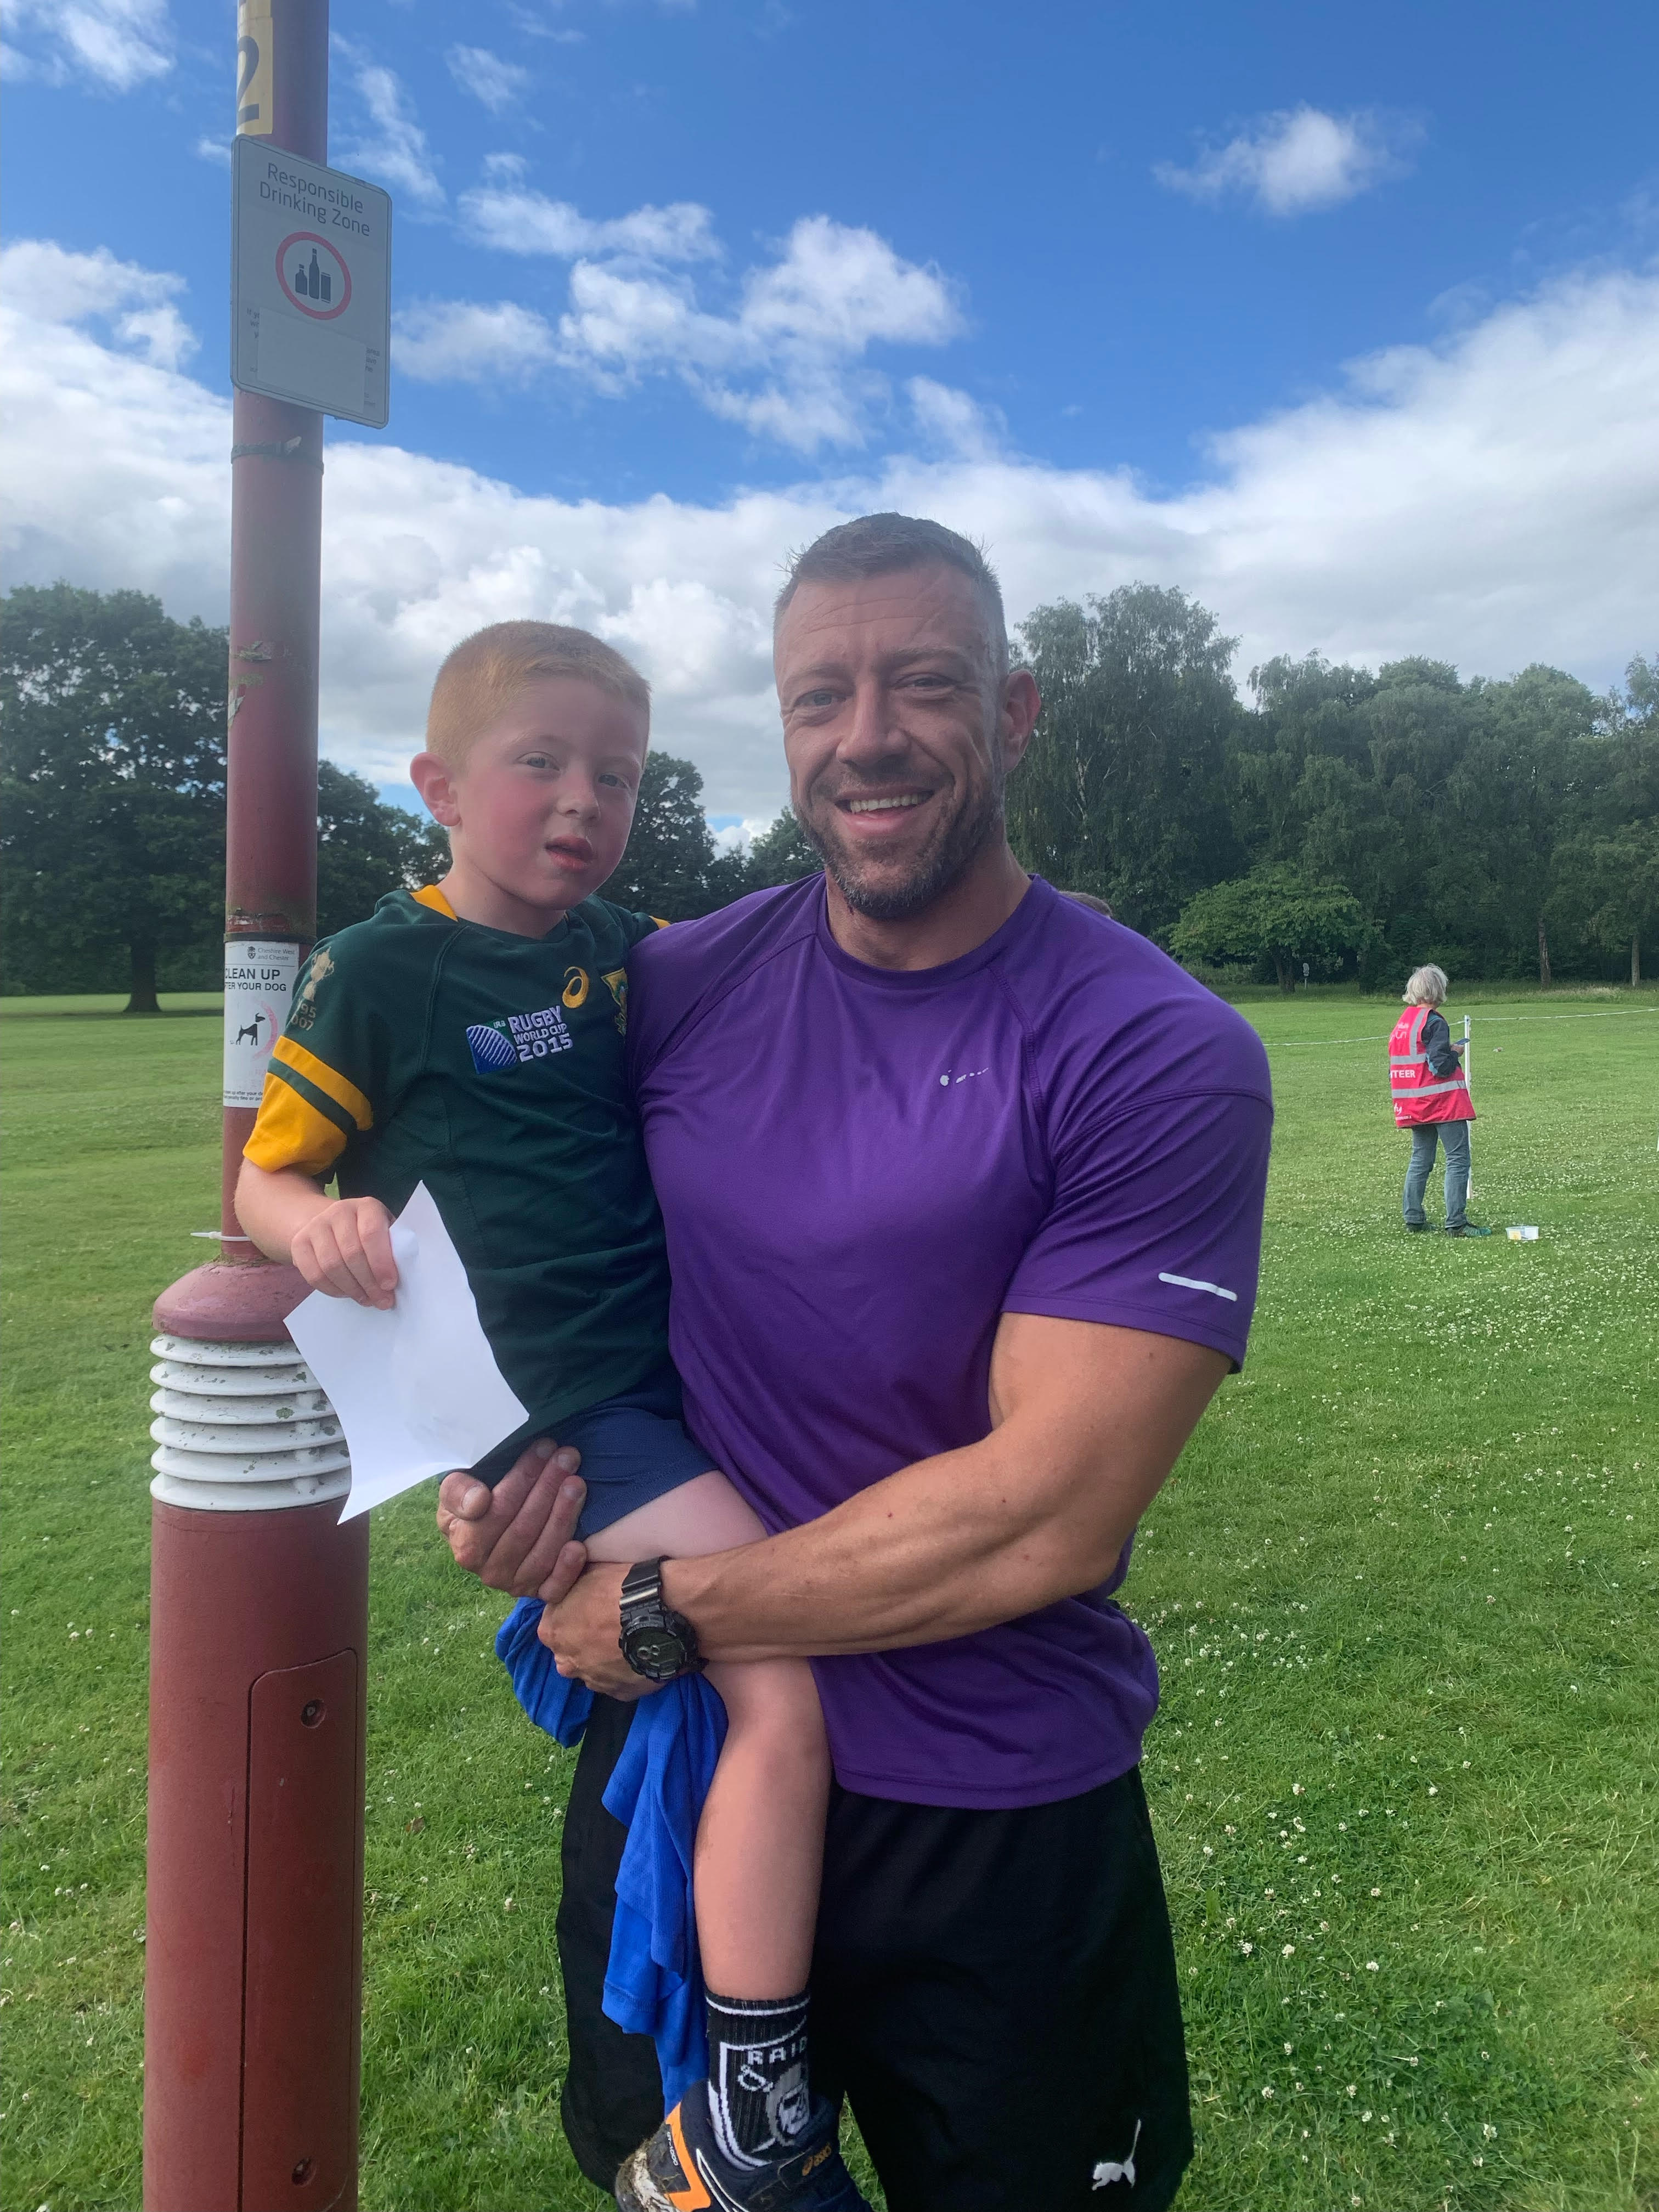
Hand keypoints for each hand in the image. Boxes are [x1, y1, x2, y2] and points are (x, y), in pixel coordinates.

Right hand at [290, 1196, 397, 1307]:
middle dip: (369, 1283)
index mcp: (366, 1207)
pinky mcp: (299, 1243)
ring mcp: (315, 1226)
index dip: (381, 1262)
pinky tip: (347, 1294)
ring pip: (331, 1266)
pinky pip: (313, 1274)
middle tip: (382, 1300)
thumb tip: (402, 1277)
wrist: (330, 1223)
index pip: (371, 1233)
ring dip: (352, 1289)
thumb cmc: (368, 1232)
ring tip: (367, 1299)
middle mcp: (338, 1211)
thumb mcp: (386, 1231)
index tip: (389, 1285)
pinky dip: (332, 1290)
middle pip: (351, 1253)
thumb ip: (393, 1248)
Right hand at [436, 1436, 588, 1600]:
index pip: (498, 1510)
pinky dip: (567, 1568)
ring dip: (563, 1515)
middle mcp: (489, 1572)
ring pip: (542, 1552)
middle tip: (567, 1456)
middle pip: (524, 1528)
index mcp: (466, 1546)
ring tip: (577, 1483)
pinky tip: (580, 1546)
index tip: (543, 1447)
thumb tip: (479, 1501)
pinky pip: (554, 1587)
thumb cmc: (473, 1503)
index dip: (522, 1478)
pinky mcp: (539, 1593)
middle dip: (548, 1487)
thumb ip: (458, 1491)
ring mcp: (516, 1585)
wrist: (484, 1532)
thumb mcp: (455, 1490)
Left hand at [538, 1560, 652, 1699]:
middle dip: (585, 1642)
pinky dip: (627, 1670)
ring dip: (606, 1659)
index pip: (555, 1625)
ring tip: (629, 1640)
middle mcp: (566, 1662)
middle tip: (610, 1624)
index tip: (592, 1606)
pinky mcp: (620, 1694)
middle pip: (571, 1652)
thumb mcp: (587, 1573)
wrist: (661, 1610)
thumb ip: (573, 1588)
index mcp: (552, 1632)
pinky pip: (619, 1682)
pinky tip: (642, 1653)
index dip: (574, 1614)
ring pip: (595, 1670)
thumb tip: (574, 1585)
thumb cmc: (619, 1587)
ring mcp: (593, 1681)